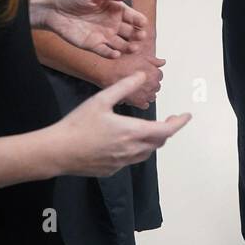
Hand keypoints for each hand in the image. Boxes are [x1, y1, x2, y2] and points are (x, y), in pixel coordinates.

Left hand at [36, 0, 151, 57]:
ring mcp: (103, 35)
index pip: (132, 17)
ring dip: (128, 47)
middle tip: (141, 37)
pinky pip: (105, 52)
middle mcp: (112, 24)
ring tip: (133, 48)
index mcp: (115, 10)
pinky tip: (116, 54)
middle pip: (130, 32)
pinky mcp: (93, 45)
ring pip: (121, 44)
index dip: (139, 20)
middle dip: (137, 35)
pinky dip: (111, 54)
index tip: (143, 23)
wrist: (53, 8)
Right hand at [49, 75, 189, 175]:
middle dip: (168, 130)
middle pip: (159, 142)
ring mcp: (122, 162)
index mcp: (133, 132)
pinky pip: (131, 160)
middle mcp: (132, 150)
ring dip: (153, 141)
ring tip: (151, 130)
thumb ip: (124, 87)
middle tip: (170, 120)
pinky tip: (126, 142)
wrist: (58, 151)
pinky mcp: (112, 170)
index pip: (167, 130)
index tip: (186, 116)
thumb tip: (141, 75)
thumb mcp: (101, 100)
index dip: (179, 123)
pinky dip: (136, 149)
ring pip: (146, 152)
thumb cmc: (78, 124)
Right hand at [92, 50, 164, 108]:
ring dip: (147, 93)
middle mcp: (153, 84)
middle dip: (150, 84)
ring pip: (152, 96)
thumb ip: (154, 60)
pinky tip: (136, 97)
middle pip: (156, 86)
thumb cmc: (122, 63)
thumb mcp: (139, 56)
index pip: (160, 76)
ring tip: (138, 89)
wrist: (107, 72)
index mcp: (155, 73)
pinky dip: (142, 101)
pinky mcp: (138, 102)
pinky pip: (145, 105)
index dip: (152, 74)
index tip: (146, 74)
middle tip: (141, 81)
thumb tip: (163, 62)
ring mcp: (146, 94)